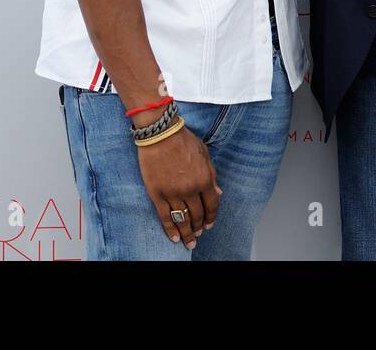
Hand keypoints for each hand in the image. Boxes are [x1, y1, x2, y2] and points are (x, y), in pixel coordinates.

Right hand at [136, 119, 221, 249]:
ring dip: (187, 233)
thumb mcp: (205, 155)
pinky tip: (174, 238)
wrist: (161, 134)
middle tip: (199, 235)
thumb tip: (218, 194)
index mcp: (205, 179)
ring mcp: (173, 193)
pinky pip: (165, 217)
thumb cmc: (183, 140)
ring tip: (189, 242)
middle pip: (197, 215)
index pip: (212, 205)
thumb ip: (212, 176)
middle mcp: (191, 189)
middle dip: (199, 227)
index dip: (211, 217)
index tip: (209, 224)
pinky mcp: (157, 194)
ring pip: (182, 219)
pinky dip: (170, 229)